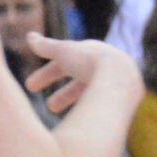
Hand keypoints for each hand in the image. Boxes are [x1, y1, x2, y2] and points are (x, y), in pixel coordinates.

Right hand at [22, 32, 143, 113]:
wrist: (120, 78)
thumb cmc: (88, 62)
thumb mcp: (62, 52)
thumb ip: (45, 46)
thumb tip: (29, 36)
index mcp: (89, 52)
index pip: (64, 62)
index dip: (46, 74)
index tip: (30, 86)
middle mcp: (104, 65)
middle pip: (79, 80)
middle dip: (62, 93)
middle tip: (49, 106)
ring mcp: (117, 82)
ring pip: (92, 93)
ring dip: (76, 104)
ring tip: (63, 118)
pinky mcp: (126, 98)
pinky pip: (104, 103)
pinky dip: (91, 108)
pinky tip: (84, 120)